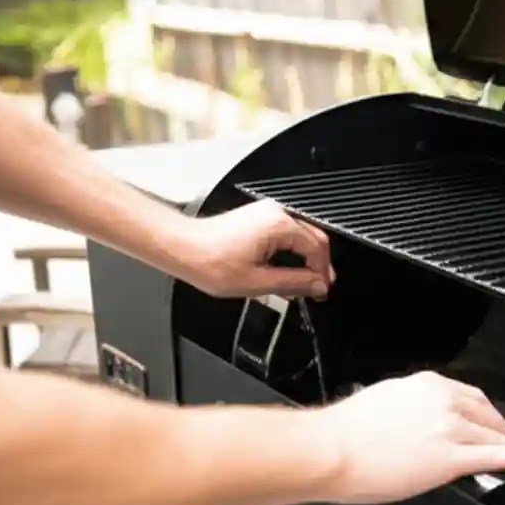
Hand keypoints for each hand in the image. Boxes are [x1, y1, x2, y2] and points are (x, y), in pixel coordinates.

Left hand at [178, 199, 335, 298]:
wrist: (182, 248)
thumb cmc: (210, 262)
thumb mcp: (257, 282)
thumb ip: (294, 283)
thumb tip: (318, 286)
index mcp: (279, 225)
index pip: (317, 248)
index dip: (322, 273)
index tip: (321, 291)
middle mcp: (275, 213)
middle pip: (313, 238)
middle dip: (318, 265)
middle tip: (316, 289)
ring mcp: (266, 214)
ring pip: (300, 236)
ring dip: (304, 259)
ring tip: (300, 284)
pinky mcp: (258, 219)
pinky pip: (285, 234)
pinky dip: (290, 252)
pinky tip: (285, 271)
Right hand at [309, 371, 504, 504]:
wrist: (329, 450)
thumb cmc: (343, 434)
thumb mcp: (381, 403)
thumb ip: (407, 408)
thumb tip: (414, 421)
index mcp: (423, 384)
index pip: (466, 395)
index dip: (482, 411)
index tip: (487, 420)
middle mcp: (440, 399)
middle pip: (485, 411)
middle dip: (499, 426)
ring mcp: (448, 427)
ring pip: (492, 433)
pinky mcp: (449, 456)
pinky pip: (494, 454)